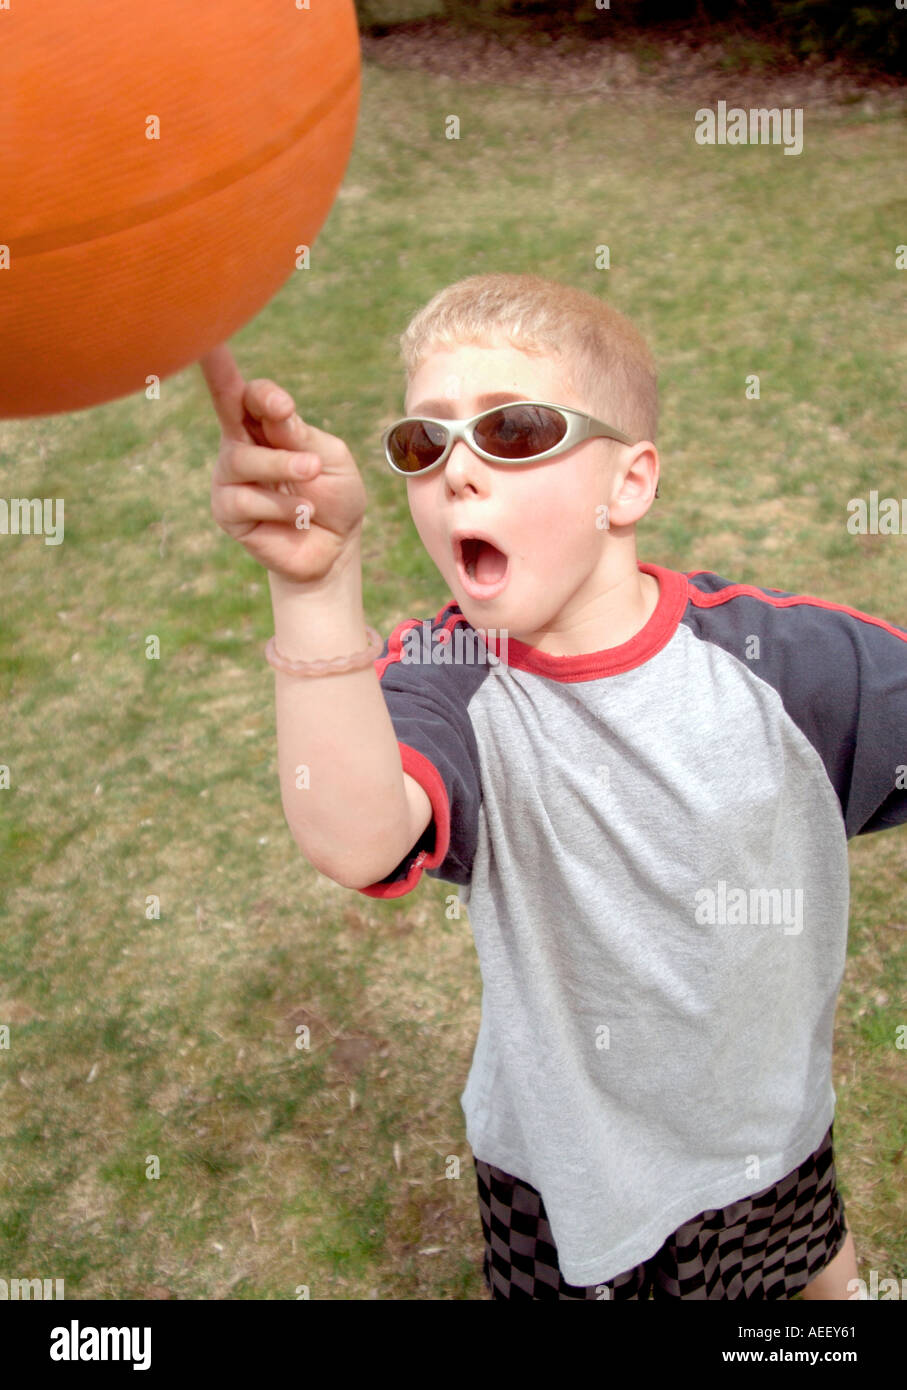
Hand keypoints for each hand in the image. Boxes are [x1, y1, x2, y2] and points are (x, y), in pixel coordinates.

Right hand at [201, 344, 366, 585]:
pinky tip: (301, 512)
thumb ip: (301, 435)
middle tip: (284, 408)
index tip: (284, 405)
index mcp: (264, 425)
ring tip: (312, 472)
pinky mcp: (226, 512)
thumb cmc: (334, 495)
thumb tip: (276, 411)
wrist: (336, 546)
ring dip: (281, 465)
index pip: (250, 394)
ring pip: (240, 459)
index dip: (260, 392)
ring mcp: (229, 478)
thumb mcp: (329, 458)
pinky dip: (279, 506)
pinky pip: (244, 500)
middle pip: (226, 407)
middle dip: (238, 392)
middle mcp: (240, 445)